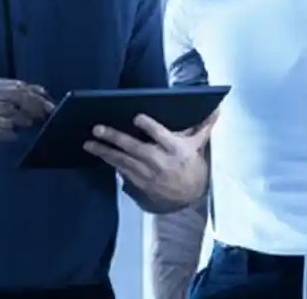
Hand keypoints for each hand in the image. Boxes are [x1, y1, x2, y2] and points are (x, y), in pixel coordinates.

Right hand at [0, 77, 53, 166]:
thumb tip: (31, 118)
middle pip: (16, 90)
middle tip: (49, 112)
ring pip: (8, 102)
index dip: (36, 92)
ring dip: (24, 113)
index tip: (51, 103)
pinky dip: (9, 122)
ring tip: (33, 122)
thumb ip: (10, 117)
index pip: (17, 84)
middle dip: (35, 101)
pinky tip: (15, 131)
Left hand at [84, 110, 218, 209]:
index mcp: (177, 150)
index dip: (149, 127)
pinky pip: (122, 172)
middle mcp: (161, 163)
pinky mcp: (140, 184)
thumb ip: (204, 127)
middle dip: (115, 138)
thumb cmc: (192, 167)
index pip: (162, 136)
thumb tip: (217, 108)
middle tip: (98, 128)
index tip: (136, 117)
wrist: (189, 199)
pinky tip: (98, 154)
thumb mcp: (198, 147)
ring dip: (104, 151)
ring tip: (89, 143)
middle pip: (135, 148)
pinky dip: (110, 163)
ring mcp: (148, 175)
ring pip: (123, 161)